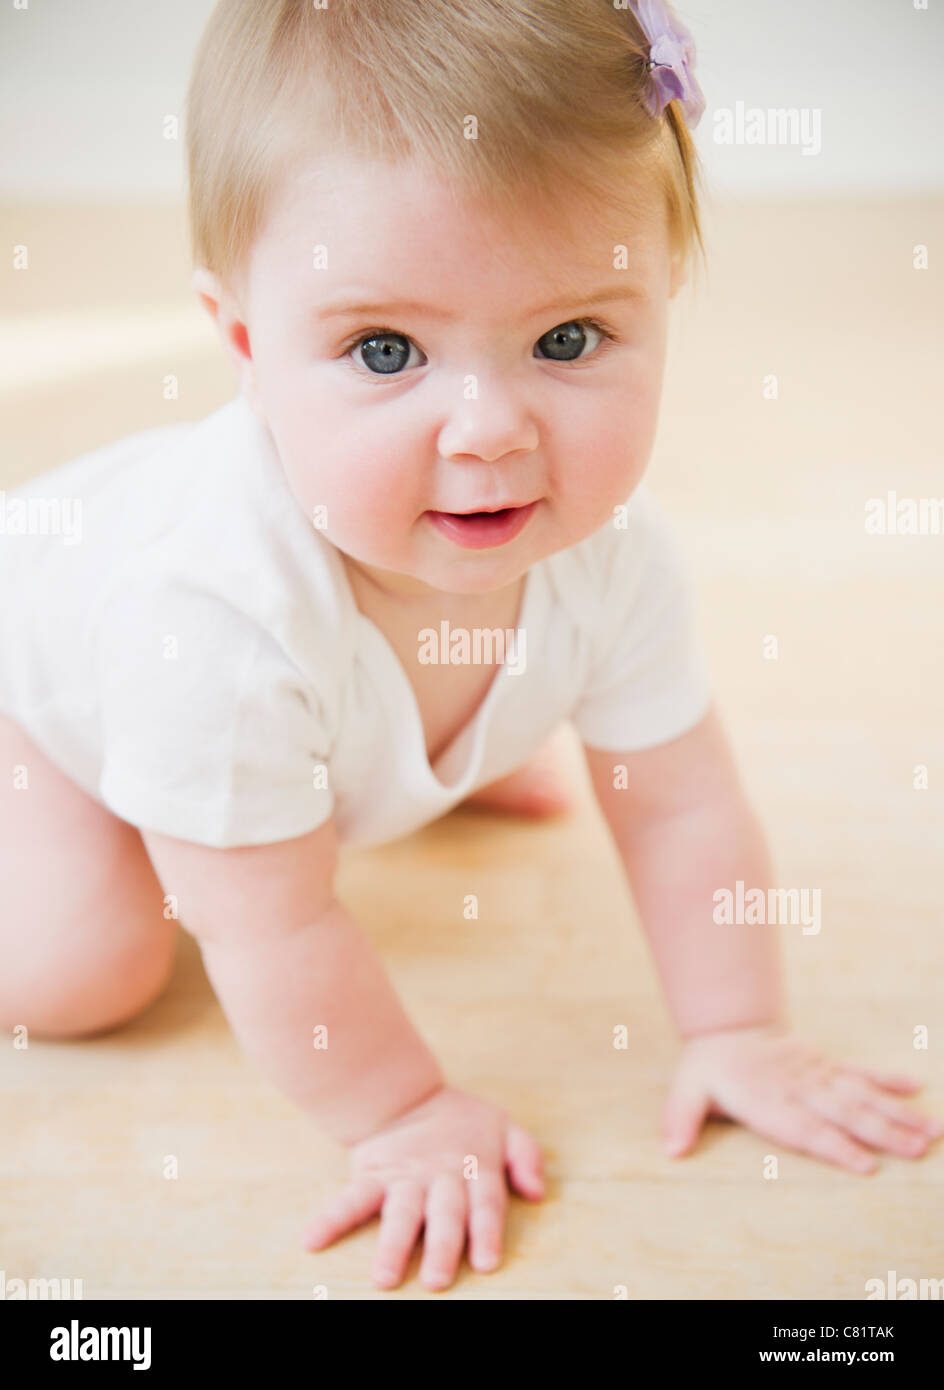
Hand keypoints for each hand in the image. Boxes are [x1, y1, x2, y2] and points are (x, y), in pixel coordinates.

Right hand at [301, 1084, 544, 1289]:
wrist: (406, 1095)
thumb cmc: (463, 1124)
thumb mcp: (503, 1127)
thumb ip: (525, 1156)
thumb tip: (538, 1192)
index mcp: (474, 1169)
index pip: (484, 1204)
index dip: (485, 1232)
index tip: (486, 1262)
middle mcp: (439, 1177)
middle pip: (442, 1215)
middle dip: (441, 1247)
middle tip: (436, 1282)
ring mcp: (404, 1177)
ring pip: (399, 1212)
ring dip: (392, 1245)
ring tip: (383, 1278)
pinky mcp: (372, 1174)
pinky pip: (350, 1198)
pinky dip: (330, 1218)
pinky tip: (312, 1240)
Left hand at [662, 1023, 943, 1173]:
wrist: (727, 1026)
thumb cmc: (709, 1067)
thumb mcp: (685, 1089)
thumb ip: (680, 1118)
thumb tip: (671, 1150)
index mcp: (769, 1100)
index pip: (806, 1129)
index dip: (836, 1147)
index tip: (866, 1165)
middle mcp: (799, 1089)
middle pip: (846, 1114)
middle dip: (883, 1133)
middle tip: (918, 1150)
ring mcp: (817, 1075)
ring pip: (862, 1095)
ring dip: (897, 1113)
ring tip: (931, 1130)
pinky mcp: (826, 1064)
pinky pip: (861, 1071)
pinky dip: (888, 1078)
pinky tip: (916, 1087)